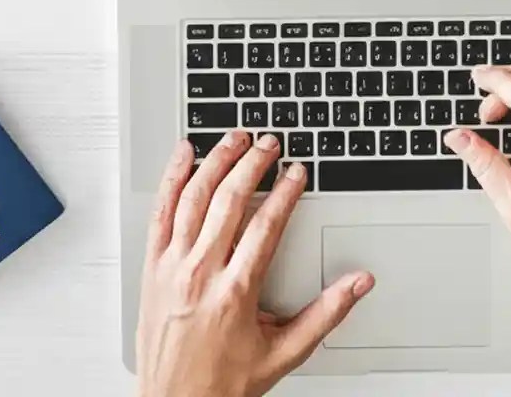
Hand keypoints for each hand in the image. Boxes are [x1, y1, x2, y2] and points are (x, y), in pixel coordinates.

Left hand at [136, 132, 374, 396]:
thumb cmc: (224, 383)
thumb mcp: (286, 352)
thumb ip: (327, 313)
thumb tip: (358, 284)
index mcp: (235, 292)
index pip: (265, 225)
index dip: (284, 192)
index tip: (297, 172)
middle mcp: (200, 274)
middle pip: (228, 202)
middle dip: (252, 165)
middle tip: (269, 144)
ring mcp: (171, 268)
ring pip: (193, 199)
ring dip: (215, 162)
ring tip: (234, 139)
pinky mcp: (152, 268)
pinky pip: (160, 213)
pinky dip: (172, 180)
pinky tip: (183, 157)